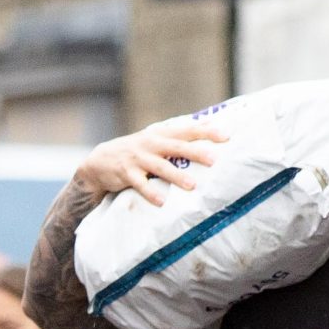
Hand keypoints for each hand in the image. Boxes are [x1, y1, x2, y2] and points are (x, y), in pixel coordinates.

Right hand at [74, 116, 228, 206]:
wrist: (101, 160)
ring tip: (192, 186)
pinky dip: (150, 193)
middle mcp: (151, 144)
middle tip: (213, 160)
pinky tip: (161, 202)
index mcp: (161, 134)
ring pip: (160, 167)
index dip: (207, 132)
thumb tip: (210, 125)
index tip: (226, 136)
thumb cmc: (137, 151)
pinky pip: (140, 184)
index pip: (187, 130)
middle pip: (176, 147)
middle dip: (195, 152)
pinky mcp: (126, 174)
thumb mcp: (156, 138)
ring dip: (176, 176)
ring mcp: (138, 159)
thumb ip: (179, 135)